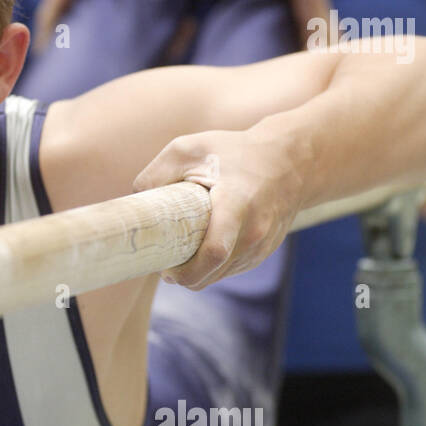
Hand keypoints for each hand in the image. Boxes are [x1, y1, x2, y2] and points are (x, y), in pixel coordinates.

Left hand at [131, 126, 303, 289]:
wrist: (290, 160)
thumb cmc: (234, 152)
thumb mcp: (189, 149)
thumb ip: (157, 173)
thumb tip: (135, 200)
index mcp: (237, 204)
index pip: (215, 251)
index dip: (186, 270)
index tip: (165, 268)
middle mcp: (254, 230)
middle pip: (213, 272)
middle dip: (185, 277)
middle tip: (165, 267)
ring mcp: (262, 244)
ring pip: (221, 275)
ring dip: (198, 274)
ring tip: (180, 257)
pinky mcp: (265, 250)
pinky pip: (232, 269)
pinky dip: (213, 268)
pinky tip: (200, 252)